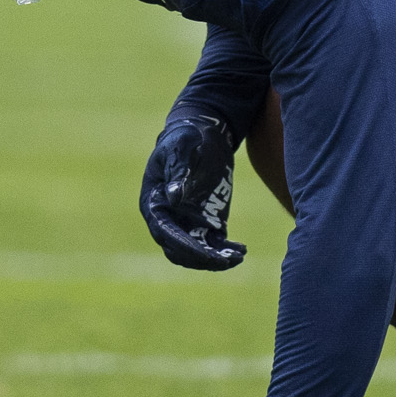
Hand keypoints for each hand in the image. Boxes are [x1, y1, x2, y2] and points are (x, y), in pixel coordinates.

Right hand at [140, 115, 246, 270]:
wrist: (203, 136)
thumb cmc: (187, 139)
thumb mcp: (183, 149)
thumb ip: (178, 171)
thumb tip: (173, 197)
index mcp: (154, 202)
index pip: (164, 232)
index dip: (183, 245)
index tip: (205, 252)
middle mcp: (167, 219)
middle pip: (178, 250)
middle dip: (200, 258)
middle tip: (225, 259)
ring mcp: (186, 223)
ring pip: (195, 254)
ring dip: (214, 260)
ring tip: (237, 256)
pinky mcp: (206, 223)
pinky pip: (213, 246)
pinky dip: (225, 252)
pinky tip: (241, 251)